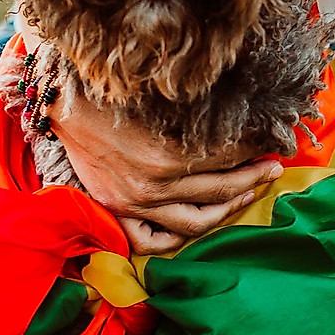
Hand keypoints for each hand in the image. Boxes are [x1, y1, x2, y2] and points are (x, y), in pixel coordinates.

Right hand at [47, 96, 283, 254]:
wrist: (62, 102)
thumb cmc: (115, 92)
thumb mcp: (164, 98)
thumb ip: (201, 115)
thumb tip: (243, 116)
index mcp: (168, 155)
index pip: (228, 158)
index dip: (255, 149)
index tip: (272, 141)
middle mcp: (155, 186)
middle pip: (220, 190)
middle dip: (253, 178)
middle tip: (272, 168)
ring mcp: (136, 204)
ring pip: (197, 222)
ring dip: (229, 209)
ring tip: (247, 194)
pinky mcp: (119, 211)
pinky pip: (155, 241)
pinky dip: (179, 239)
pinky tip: (199, 222)